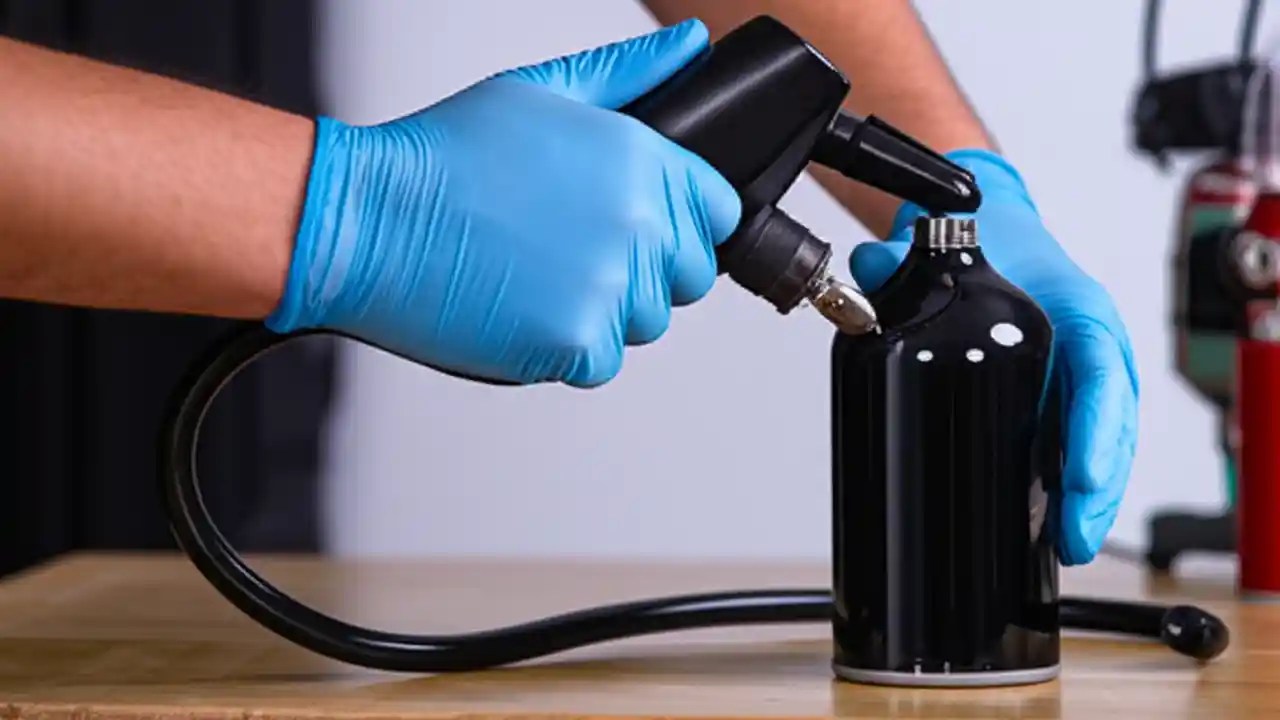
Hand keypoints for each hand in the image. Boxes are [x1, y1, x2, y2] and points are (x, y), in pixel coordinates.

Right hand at [266, 19, 740, 386]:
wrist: (369, 219)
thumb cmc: (444, 157)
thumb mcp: (542, 89)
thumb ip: (630, 72)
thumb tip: (692, 45)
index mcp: (640, 159)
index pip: (718, 212)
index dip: (681, 222)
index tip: (635, 226)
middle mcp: (638, 223)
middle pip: (687, 276)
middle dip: (643, 270)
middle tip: (571, 251)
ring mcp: (610, 288)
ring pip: (644, 322)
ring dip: (601, 311)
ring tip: (536, 275)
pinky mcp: (575, 343)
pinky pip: (600, 363)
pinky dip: (564, 348)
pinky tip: (519, 308)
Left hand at [849, 149, 1138, 564]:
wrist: (997, 228)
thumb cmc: (992, 238)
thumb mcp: (953, 238)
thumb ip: (903, 256)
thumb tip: (870, 270)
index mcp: (1079, 311)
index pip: (1099, 374)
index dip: (1094, 430)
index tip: (1082, 478)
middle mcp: (1093, 348)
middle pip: (1110, 425)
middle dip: (1096, 488)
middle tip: (1074, 537)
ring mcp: (1083, 378)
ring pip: (1102, 445)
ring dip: (1089, 500)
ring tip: (1069, 545)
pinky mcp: (1063, 398)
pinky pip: (1075, 446)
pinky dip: (1070, 489)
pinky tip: (1053, 530)